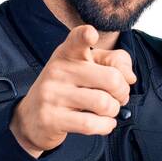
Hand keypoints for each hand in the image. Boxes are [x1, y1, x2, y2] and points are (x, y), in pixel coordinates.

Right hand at [10, 24, 134, 156]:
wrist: (31, 117)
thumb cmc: (67, 89)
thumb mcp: (86, 68)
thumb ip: (114, 63)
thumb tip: (130, 77)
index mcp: (68, 53)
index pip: (77, 39)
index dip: (86, 35)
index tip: (91, 35)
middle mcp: (58, 71)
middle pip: (111, 78)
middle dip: (123, 92)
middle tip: (118, 97)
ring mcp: (53, 95)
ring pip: (103, 103)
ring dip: (113, 111)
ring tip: (108, 111)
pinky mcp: (52, 119)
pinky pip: (91, 124)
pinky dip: (106, 126)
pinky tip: (104, 123)